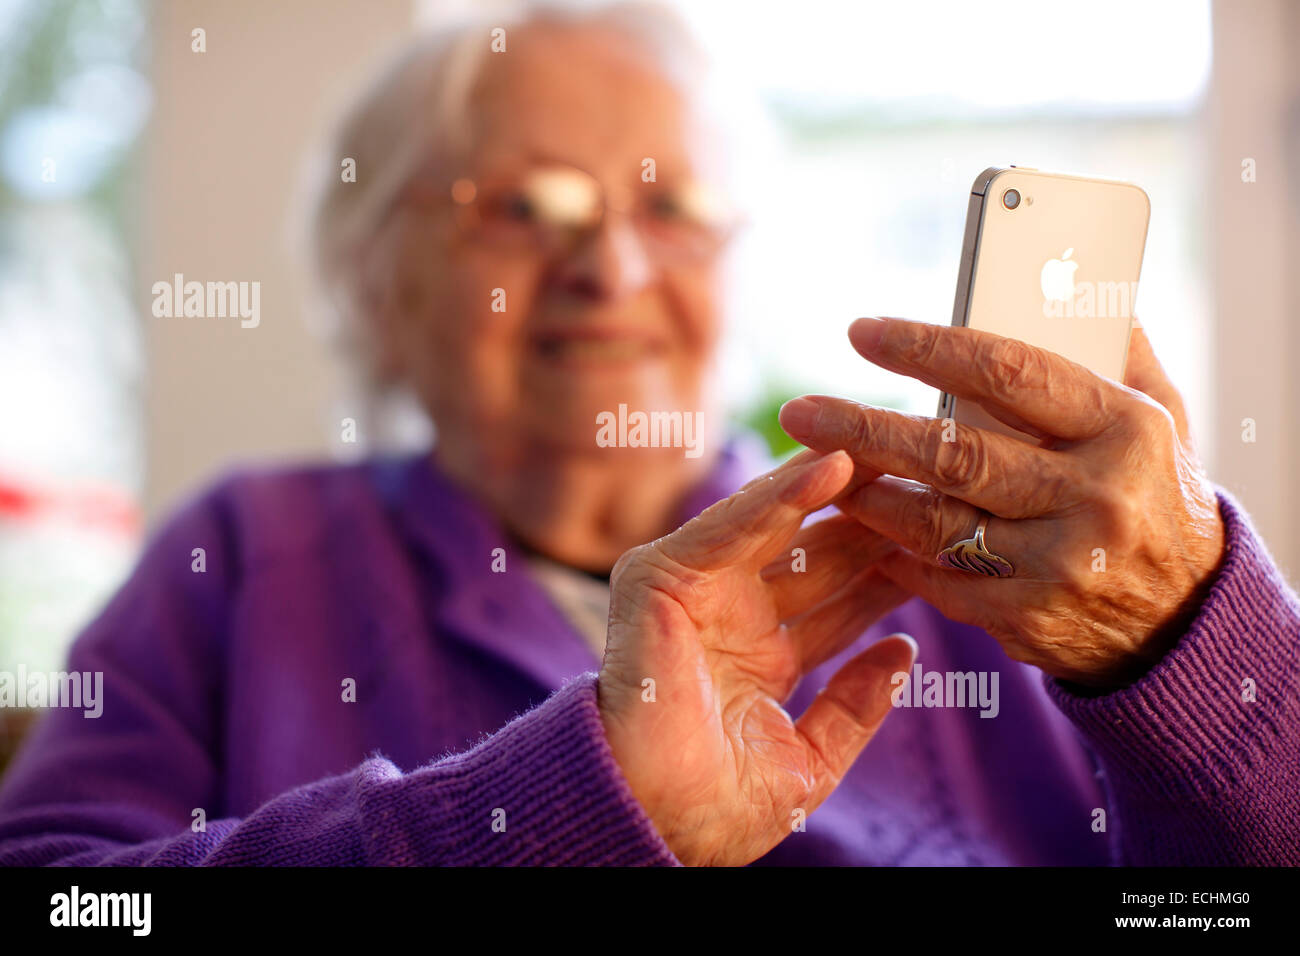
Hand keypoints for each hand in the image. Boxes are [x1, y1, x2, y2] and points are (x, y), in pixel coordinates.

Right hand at [598, 450, 915, 865]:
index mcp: (762, 659)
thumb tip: (902, 653)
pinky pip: (732, 527)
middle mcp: (732, 617)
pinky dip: (780, 494)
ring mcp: (696, 592)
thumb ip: (853, 708)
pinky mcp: (661, 576)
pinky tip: (833, 463)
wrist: (644, 819)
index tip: (946, 537)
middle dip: (870, 519)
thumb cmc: (710, 808)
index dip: (888, 571)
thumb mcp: (806, 761)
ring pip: (776, 526)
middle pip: (814, 554)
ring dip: (833, 487)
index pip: (838, 603)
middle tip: (929, 475)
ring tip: (890, 448)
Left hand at [778, 317, 1225, 689]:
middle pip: (954, 453)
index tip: (863, 333)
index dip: (925, 348)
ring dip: (867, 496)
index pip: (1008, 372)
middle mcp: (1095, 495)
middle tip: (800, 413)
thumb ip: (1117, 354)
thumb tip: (1062, 284)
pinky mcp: (1033, 619)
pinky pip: (942, 580)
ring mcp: (1063, 564)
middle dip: (864, 431)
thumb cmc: (1158, 498)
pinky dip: (897, 556)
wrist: (1189, 619)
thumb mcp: (1165, 419)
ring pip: (935, 522)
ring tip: (817, 472)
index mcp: (1124, 428)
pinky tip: (865, 534)